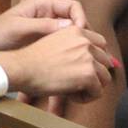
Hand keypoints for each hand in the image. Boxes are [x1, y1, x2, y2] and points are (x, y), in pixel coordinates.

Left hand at [0, 0, 87, 52]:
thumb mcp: (19, 28)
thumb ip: (43, 26)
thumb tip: (70, 26)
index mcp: (43, 6)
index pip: (72, 7)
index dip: (81, 18)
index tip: (81, 32)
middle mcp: (49, 16)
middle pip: (76, 22)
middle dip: (85, 35)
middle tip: (90, 50)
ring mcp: (48, 31)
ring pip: (72, 36)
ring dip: (79, 47)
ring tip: (85, 60)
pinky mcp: (45, 44)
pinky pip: (63, 47)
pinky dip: (69, 55)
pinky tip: (72, 66)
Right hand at [0, 26, 114, 101]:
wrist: (21, 68)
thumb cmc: (32, 61)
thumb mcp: (55, 43)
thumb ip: (74, 48)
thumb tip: (93, 60)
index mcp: (76, 30)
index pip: (100, 44)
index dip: (94, 60)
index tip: (82, 70)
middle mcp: (85, 40)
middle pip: (105, 61)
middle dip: (94, 74)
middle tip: (76, 83)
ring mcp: (88, 56)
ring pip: (105, 77)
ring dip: (91, 87)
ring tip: (73, 91)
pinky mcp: (88, 73)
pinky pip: (98, 92)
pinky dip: (86, 98)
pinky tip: (70, 96)